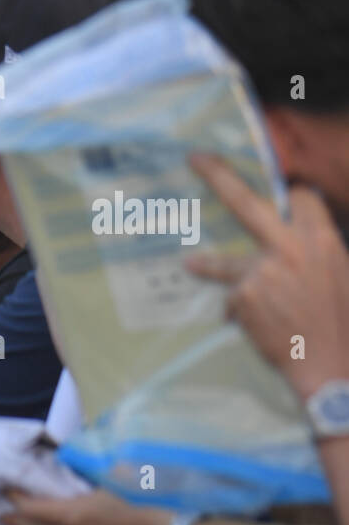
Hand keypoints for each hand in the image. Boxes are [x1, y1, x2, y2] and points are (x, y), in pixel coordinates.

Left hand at [0, 488, 171, 524]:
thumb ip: (84, 479)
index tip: (6, 490)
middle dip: (17, 520)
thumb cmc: (142, 502)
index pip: (32, 509)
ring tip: (24, 524)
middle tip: (2, 514)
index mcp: (73, 516)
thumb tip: (70, 470)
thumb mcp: (110, 482)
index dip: (16, 499)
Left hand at [185, 155, 348, 398]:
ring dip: (209, 266)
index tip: (277, 188)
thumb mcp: (342, 274)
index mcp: (321, 238)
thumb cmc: (342, 322)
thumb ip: (320, 251)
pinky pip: (233, 298)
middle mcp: (289, 247)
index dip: (289, 194)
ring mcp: (262, 270)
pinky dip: (242, 312)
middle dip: (218, 176)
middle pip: (246, 202)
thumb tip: (301, 240)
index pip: (299, 197)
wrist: (332, 365)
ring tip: (191, 263)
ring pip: (226, 263)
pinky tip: (257, 327)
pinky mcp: (243, 295)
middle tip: (195, 159)